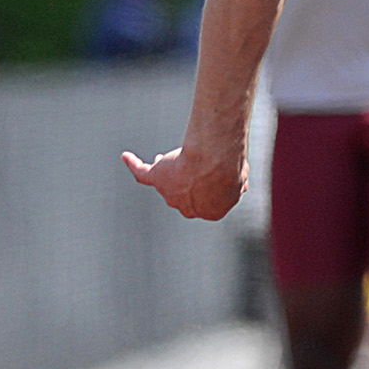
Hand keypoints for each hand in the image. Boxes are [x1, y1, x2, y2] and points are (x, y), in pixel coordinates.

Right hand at [122, 142, 245, 220]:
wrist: (214, 163)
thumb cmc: (230, 170)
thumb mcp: (242, 177)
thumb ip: (237, 183)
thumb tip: (237, 183)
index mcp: (212, 212)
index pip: (208, 199)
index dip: (208, 187)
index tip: (209, 175)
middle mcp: (189, 209)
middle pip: (185, 192)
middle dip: (186, 180)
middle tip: (189, 166)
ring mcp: (170, 195)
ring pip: (168, 181)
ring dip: (169, 168)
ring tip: (171, 157)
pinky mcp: (157, 179)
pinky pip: (141, 173)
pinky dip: (134, 164)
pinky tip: (127, 157)